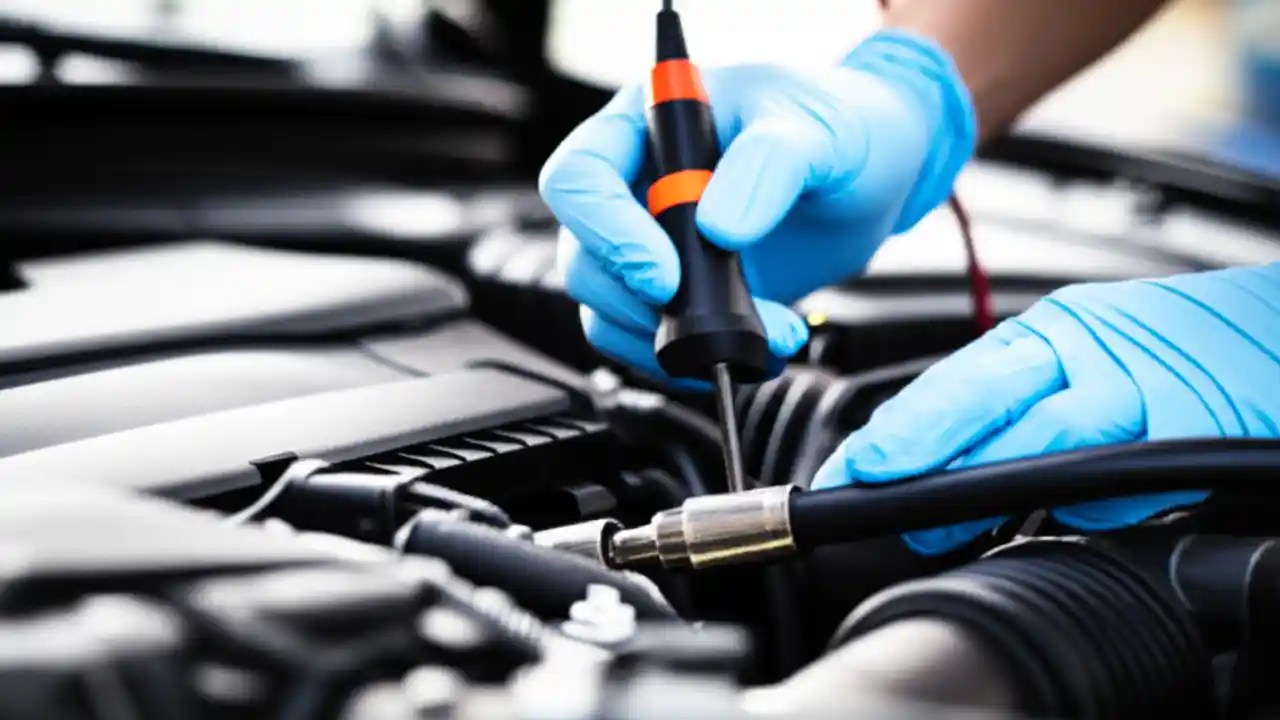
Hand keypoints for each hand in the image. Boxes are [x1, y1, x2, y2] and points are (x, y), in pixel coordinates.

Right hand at [538, 31, 975, 384]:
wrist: (877, 174)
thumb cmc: (842, 123)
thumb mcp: (817, 129)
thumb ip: (769, 165)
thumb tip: (718, 228)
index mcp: (647, 125)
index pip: (580, 177)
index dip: (609, 232)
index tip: (666, 274)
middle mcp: (635, 186)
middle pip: (585, 257)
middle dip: (642, 303)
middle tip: (716, 315)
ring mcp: (654, 245)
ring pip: (609, 310)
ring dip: (673, 341)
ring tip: (767, 334)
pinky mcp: (682, 294)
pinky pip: (650, 341)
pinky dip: (693, 360)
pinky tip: (761, 347)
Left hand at [813, 264, 1279, 554]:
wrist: (1268, 332)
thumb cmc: (1167, 349)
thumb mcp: (1080, 358)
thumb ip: (1014, 408)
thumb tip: (929, 465)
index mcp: (1050, 333)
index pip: (955, 379)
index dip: (898, 427)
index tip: (848, 467)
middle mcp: (1089, 350)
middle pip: (988, 395)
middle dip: (918, 442)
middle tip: (868, 481)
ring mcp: (1142, 386)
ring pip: (1051, 436)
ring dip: (985, 482)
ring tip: (933, 521)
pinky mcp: (1196, 424)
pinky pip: (1131, 479)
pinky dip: (1095, 505)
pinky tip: (1063, 516)